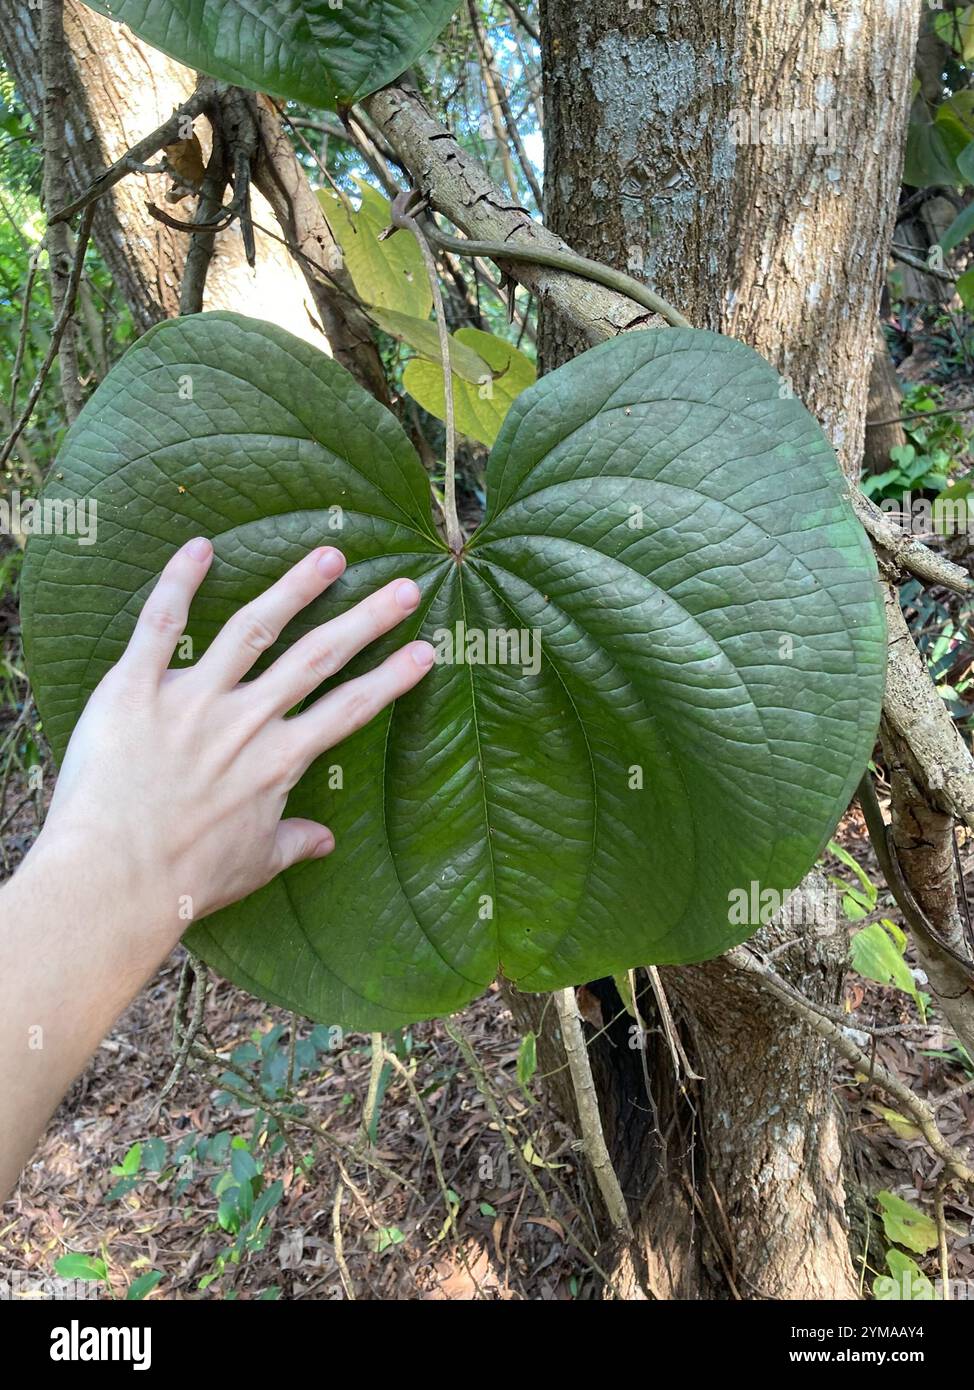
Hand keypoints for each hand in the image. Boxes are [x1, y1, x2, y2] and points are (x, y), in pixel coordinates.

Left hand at [39, 537, 433, 952]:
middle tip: (404, 586)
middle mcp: (245, 720)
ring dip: (294, 588)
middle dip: (366, 619)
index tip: (425, 650)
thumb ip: (292, 843)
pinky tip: (199, 546)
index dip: (391, 679)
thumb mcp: (252, 866)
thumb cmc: (184, 881)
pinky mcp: (135, 689)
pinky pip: (160, 626)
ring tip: (330, 554)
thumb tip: (324, 841)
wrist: (112, 881)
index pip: (349, 710)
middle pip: (317, 657)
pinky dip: (178, 582)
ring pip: (253, 628)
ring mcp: (191, 699)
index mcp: (279, 761)